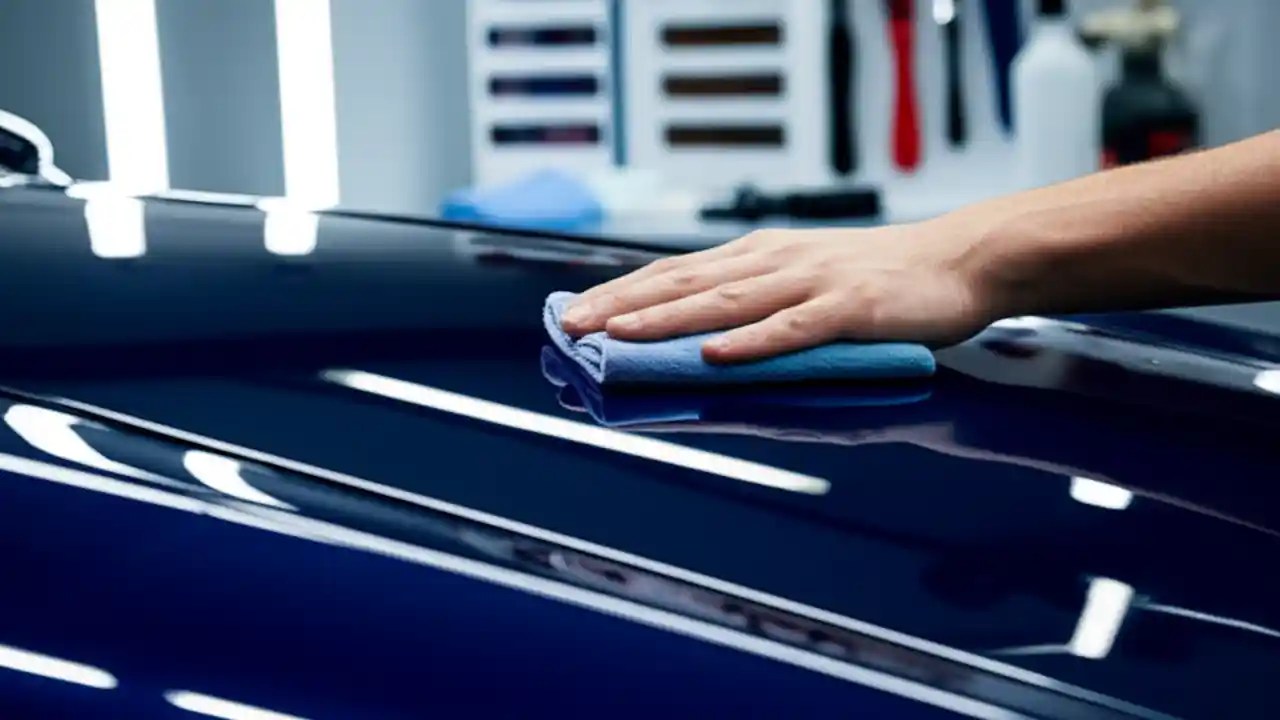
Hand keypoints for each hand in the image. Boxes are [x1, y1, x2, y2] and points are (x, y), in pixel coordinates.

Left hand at [560, 220, 999, 362]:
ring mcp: (811, 282)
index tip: (572, 311)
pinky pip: (795, 328)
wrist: (958, 260)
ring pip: (727, 302)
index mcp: (758, 255)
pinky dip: (753, 342)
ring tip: (620, 335)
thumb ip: (753, 298)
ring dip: (668, 319)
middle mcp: (774, 262)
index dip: (620, 291)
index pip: (674, 273)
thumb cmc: (878, 276)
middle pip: (685, 284)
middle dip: (622, 305)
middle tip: (570, 325)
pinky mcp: (850, 307)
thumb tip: (695, 334)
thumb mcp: (803, 277)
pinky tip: (717, 355)